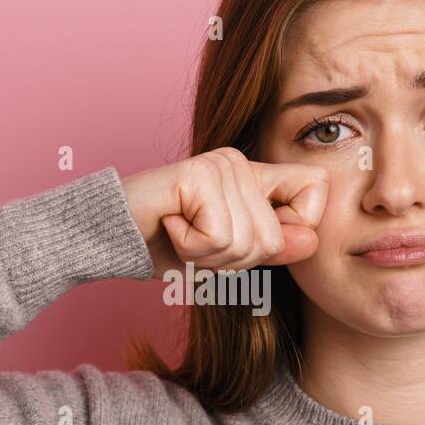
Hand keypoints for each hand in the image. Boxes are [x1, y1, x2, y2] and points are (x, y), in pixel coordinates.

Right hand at [121, 147, 328, 278]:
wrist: (108, 239)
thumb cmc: (162, 246)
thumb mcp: (225, 256)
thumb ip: (271, 247)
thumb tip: (313, 241)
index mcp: (254, 177)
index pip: (316, 189)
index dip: (297, 227)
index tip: (250, 241)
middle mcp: (240, 164)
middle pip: (274, 238)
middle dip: (233, 260)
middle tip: (196, 243)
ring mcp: (220, 165)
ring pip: (246, 242)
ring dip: (208, 256)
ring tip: (180, 234)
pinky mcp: (198, 175)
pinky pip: (218, 236)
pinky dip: (190, 248)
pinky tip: (170, 227)